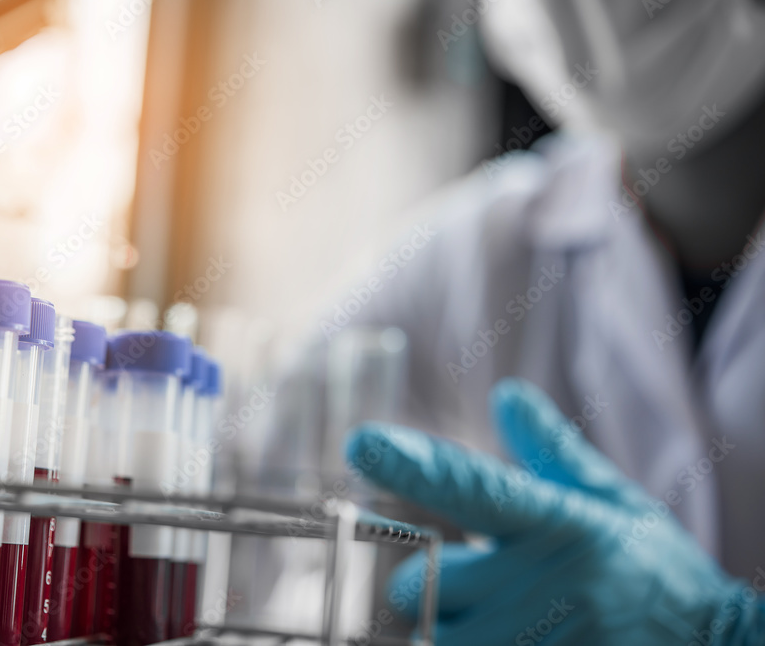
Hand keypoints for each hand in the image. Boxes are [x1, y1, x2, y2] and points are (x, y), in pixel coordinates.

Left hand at [345, 378, 764, 644]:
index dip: (413, 466)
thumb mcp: (613, 502)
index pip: (473, 489)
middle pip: (420, 583)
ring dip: (449, 630)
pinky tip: (513, 640)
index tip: (361, 443)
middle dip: (428, 581)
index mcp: (558, 526)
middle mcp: (539, 588)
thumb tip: (506, 394)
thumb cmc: (655, 573)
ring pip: (435, 638)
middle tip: (473, 582)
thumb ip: (552, 451)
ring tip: (501, 623)